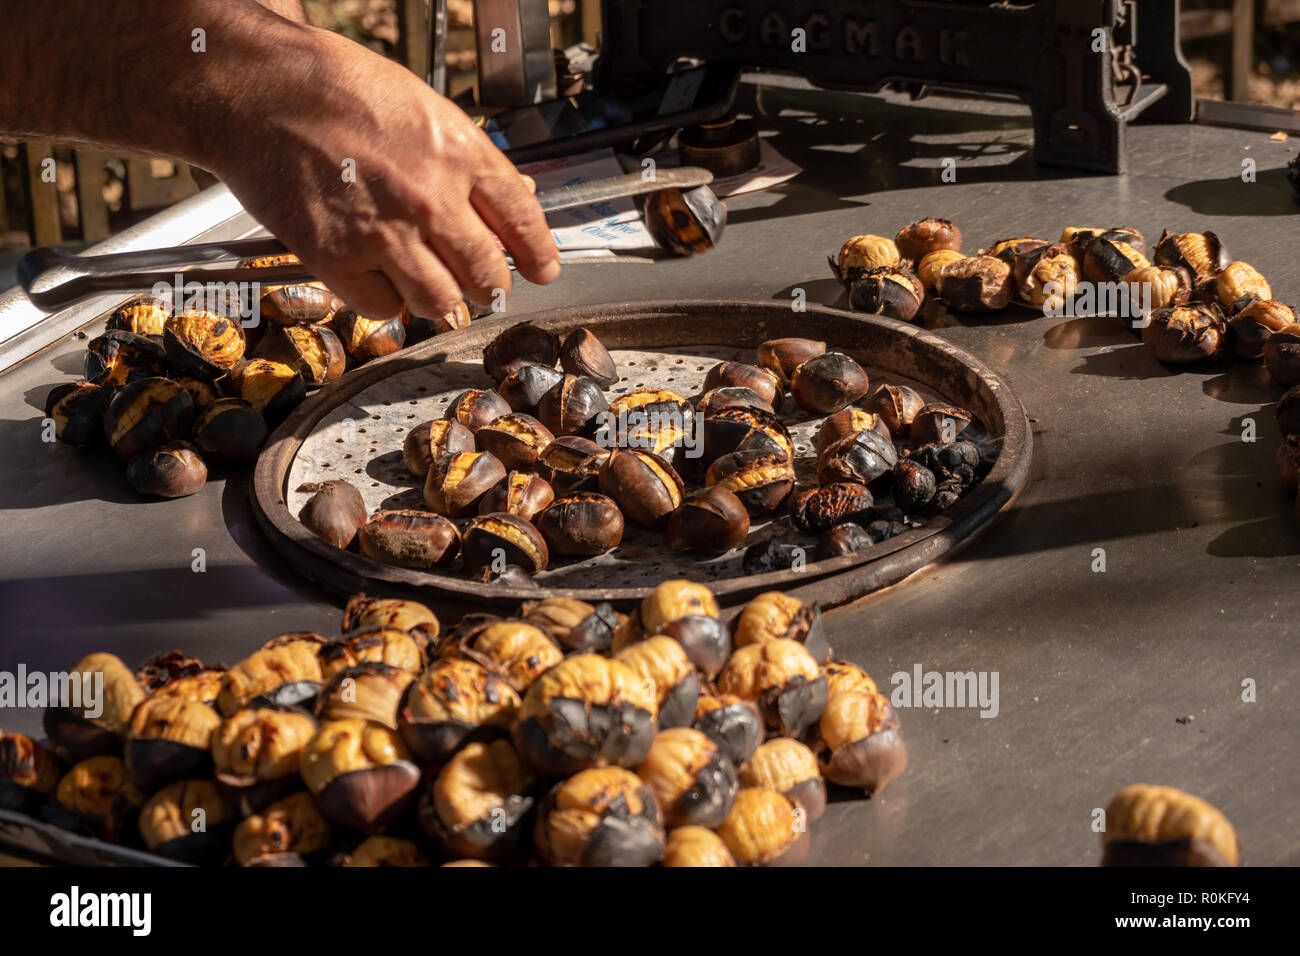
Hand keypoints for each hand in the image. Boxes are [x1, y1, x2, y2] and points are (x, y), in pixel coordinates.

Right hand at [203, 25, 558, 318]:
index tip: (542, 271)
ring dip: (439, 299)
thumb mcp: (423, 109)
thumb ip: (468, 161)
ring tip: (427, 284)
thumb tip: (513, 198)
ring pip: (441, 302)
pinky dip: (384, 301)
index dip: (539, 255)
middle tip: (480, 287)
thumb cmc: (335, 89)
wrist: (258, 89)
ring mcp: (385, 233)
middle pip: (488, 274)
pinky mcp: (337, 258)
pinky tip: (375, 275)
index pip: (523, 222)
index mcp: (459, 154)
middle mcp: (430, 199)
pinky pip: (383, 308)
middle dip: (489, 287)